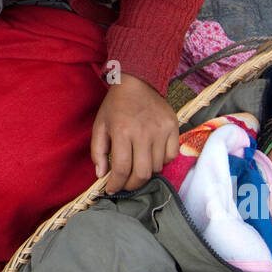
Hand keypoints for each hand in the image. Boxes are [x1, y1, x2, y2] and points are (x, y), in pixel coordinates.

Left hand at [90, 73, 179, 194]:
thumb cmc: (115, 106)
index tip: (111, 189)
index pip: (121, 169)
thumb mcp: (99, 126)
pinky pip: (171, 156)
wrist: (138, 82)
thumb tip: (101, 175)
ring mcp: (161, 130)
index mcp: (122, 131)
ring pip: (157, 166)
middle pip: (142, 173)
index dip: (115, 184)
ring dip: (145, 172)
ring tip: (136, 165)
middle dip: (131, 185)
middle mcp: (143, 132)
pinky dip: (162, 161)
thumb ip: (97, 152)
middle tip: (125, 184)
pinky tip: (151, 155)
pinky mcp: (174, 127)